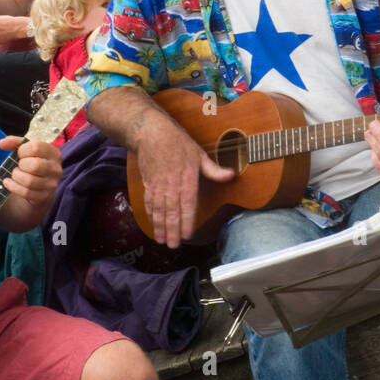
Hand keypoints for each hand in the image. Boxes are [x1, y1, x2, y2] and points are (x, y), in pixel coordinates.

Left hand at [0, 135, 61, 217]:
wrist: (41, 185)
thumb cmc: (33, 163)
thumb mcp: (27, 150)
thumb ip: (15, 143)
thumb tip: (1, 143)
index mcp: (54, 153)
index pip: (36, 147)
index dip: (22, 150)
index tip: (20, 154)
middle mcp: (56, 169)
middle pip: (34, 165)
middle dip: (20, 165)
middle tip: (19, 165)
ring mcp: (52, 184)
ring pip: (29, 181)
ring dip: (16, 177)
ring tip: (15, 174)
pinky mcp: (45, 196)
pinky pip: (26, 193)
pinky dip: (13, 187)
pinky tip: (8, 183)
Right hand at [135, 110, 235, 248]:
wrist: (152, 133)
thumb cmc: (178, 143)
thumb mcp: (199, 153)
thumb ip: (214, 169)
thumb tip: (232, 175)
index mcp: (187, 178)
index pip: (187, 204)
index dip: (187, 221)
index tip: (188, 235)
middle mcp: (171, 184)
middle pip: (171, 211)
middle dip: (172, 230)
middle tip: (174, 245)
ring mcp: (158, 185)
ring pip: (159, 210)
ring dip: (160, 227)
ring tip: (163, 241)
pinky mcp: (148, 184)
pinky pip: (149, 204)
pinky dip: (151, 217)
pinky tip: (153, 226)